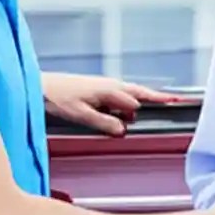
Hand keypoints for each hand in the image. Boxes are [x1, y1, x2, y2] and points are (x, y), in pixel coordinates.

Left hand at [41, 72, 183, 135]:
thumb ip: (104, 123)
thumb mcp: (81, 115)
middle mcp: (110, 85)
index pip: (139, 99)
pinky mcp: (96, 90)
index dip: (157, 101)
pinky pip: (118, 96)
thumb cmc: (58, 98)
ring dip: (142, 99)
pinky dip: (127, 102)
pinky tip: (126, 111)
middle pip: (139, 91)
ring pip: (129, 93)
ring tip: (158, 102)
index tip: (174, 103)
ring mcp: (103, 86)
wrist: (40, 87)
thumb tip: (124, 130)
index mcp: (110, 90)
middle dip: (156, 96)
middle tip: (175, 100)